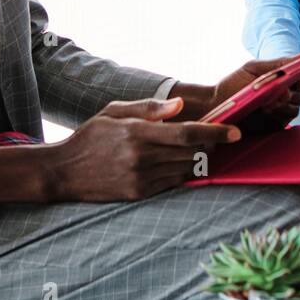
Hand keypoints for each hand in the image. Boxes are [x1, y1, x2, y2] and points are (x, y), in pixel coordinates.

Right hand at [47, 97, 240, 200]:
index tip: (236, 132)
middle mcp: (141, 157)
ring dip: (198, 159)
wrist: (63, 171)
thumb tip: (180, 105)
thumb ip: (149, 107)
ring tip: (196, 149)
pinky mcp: (139, 194)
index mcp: (137, 132)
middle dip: (210, 145)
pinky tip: (176, 163)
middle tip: (215, 137)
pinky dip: (181, 172)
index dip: (216, 132)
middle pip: (193, 153)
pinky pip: (173, 182)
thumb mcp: (114, 111)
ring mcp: (141, 178)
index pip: (187, 133)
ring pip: (186, 169)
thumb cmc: (90, 136)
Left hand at [209, 52, 299, 134]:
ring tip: (269, 102)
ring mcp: (281, 112)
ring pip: (295, 110)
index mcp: (285, 80)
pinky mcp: (274, 126)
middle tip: (285, 93)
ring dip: (284, 105)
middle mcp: (287, 96)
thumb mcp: (254, 68)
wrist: (216, 103)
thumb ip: (279, 63)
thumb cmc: (235, 84)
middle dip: (297, 93)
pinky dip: (277, 116)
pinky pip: (284, 122)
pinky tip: (266, 111)